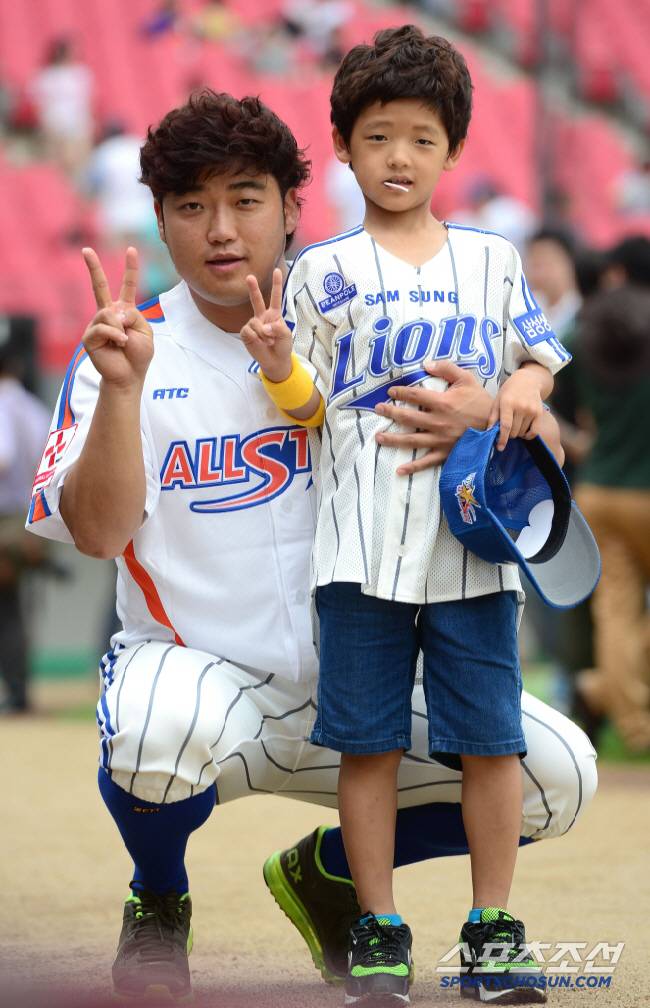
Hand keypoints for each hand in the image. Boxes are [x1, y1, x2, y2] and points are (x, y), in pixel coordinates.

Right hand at [82, 247, 153, 389]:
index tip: (131, 250)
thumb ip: (134, 316)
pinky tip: (119, 344)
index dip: (131, 268)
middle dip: (93, 267)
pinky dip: (115, 335)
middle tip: (85, 249)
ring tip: (124, 341)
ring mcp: (97, 324)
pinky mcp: (89, 336)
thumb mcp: (145, 332)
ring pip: (108, 313)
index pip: (127, 286)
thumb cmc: (138, 356)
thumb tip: (115, 312)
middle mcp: (109, 314)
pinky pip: (102, 327)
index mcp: (125, 311)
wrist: (129, 376)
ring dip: (121, 327)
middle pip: (100, 287)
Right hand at [240, 268, 292, 380]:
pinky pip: (249, 331)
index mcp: (274, 315)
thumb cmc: (282, 346)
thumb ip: (277, 327)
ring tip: (269, 341)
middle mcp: (262, 317)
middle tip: (250, 277)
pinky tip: (260, 342)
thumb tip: (264, 326)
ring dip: (264, 334)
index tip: (277, 270)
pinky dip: (256, 337)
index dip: (276, 284)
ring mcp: (254, 324)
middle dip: (253, 289)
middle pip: (257, 300)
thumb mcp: (286, 335)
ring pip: (255, 322)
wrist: (275, 361)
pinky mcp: (246, 333)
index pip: (275, 297)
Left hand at [374, 360, 492, 474]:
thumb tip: (425, 364)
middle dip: (390, 412)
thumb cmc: (481, 401)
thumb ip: (447, 368)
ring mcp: (440, 440)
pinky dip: (413, 467)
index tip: (390, 392)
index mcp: (442, 402)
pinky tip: (399, 470)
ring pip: (411, 440)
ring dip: (393, 439)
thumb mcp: (467, 379)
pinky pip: (427, 462)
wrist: (498, 426)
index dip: (400, 392)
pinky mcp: (445, 453)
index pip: (415, 395)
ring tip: (378, 437)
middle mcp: (437, 422)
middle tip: (378, 409)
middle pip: (408, 417)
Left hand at [488, 368, 544, 450]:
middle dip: (509, 434)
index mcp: (507, 403)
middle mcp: (521, 406)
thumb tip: (488, 432)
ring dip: (518, 433)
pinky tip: (524, 431)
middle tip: (507, 429)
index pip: (505, 425)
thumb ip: (493, 416)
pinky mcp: (539, 413)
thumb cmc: (509, 392)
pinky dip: (528, 435)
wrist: (527, 381)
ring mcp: (531, 410)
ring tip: (515, 424)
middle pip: (514, 432)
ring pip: (523, 432)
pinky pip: (534, 432)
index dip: (502, 438)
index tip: (499, 447)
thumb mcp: (497, 400)